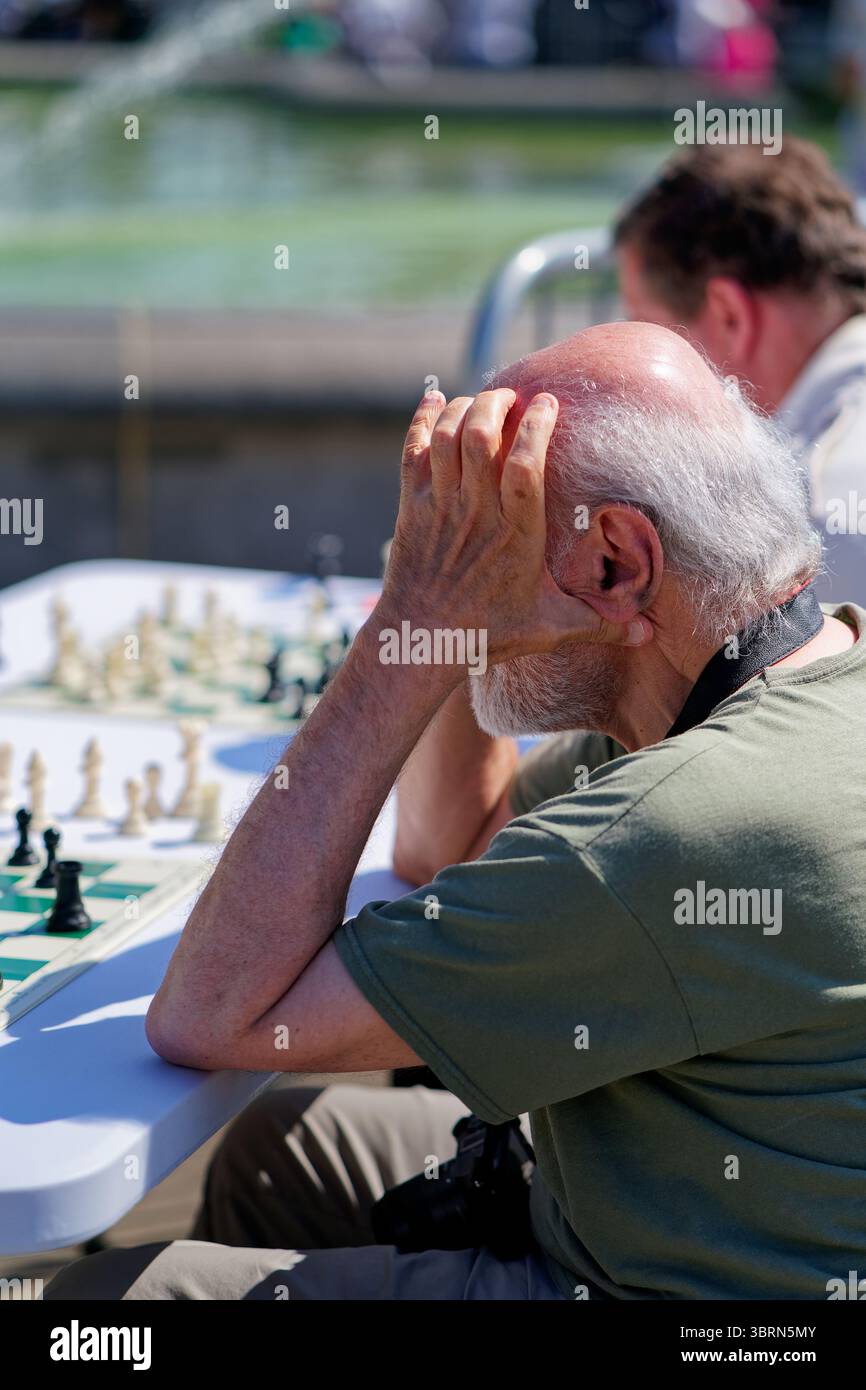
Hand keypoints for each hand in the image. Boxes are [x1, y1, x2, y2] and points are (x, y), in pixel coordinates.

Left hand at [376, 387, 649, 667]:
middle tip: (512, 397)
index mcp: (516, 534)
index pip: (525, 465)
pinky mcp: (412, 508)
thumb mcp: (550, 630)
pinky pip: (413, 451)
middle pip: (479, 435)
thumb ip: (599, 626)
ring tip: (482, 401)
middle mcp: (476, 513)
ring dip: (462, 407)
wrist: (419, 643)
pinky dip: (423, 420)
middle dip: (496, 403)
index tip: (549, 403)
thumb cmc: (487, 635)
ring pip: (447, 437)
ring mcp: (440, 506)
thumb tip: (647, 634)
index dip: (536, 427)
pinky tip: (435, 398)